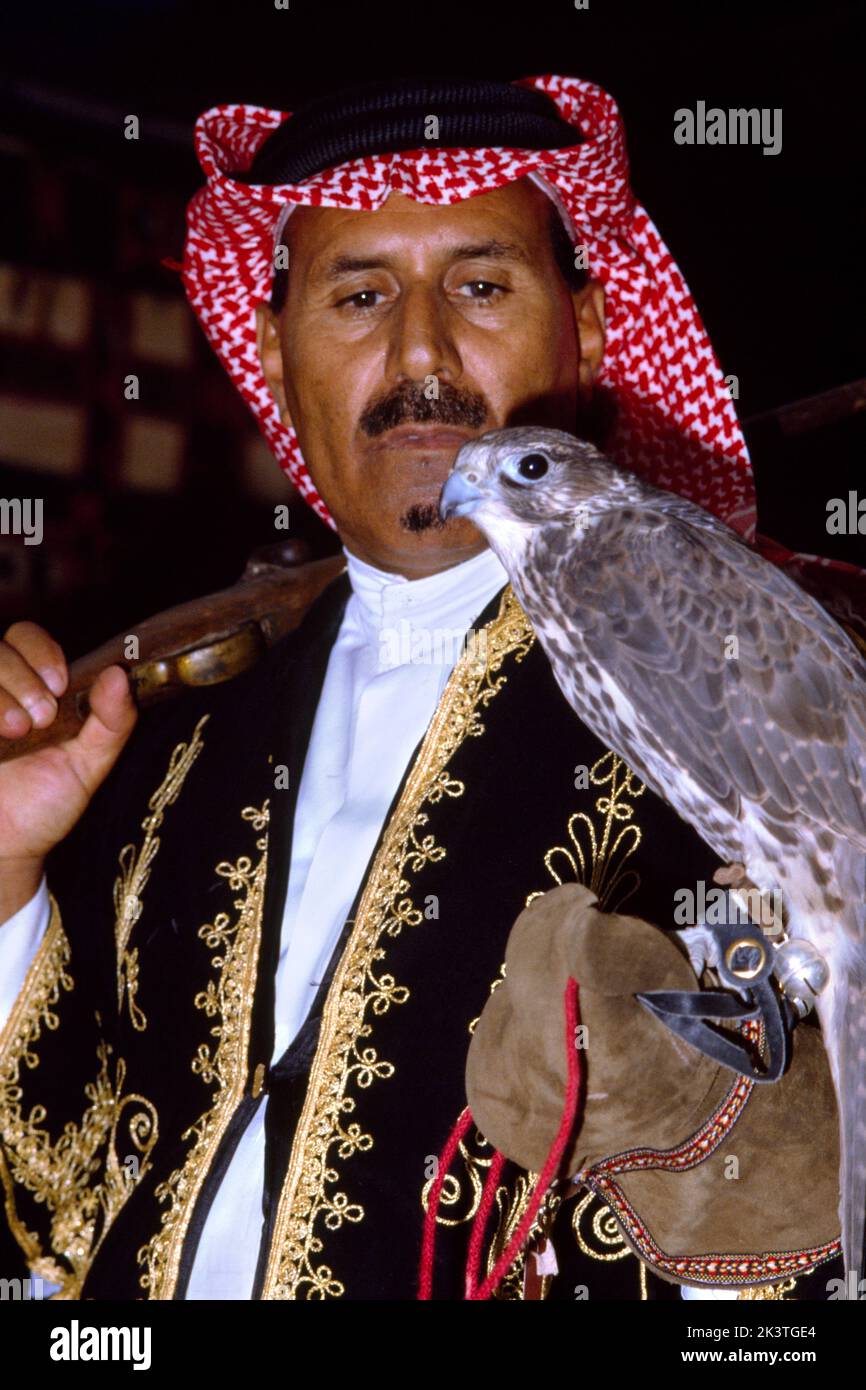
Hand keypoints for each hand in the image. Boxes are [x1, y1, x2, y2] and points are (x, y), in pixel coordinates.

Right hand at [0, 622, 137, 917]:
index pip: (27, 638)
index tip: (60, 684)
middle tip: (41, 717)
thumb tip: (119, 674)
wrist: (5, 848)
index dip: (42, 652)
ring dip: (0, 693)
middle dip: (23, 675)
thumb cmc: (45, 806)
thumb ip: (112, 722)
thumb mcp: (89, 766)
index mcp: (34, 689)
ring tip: (17, 731)